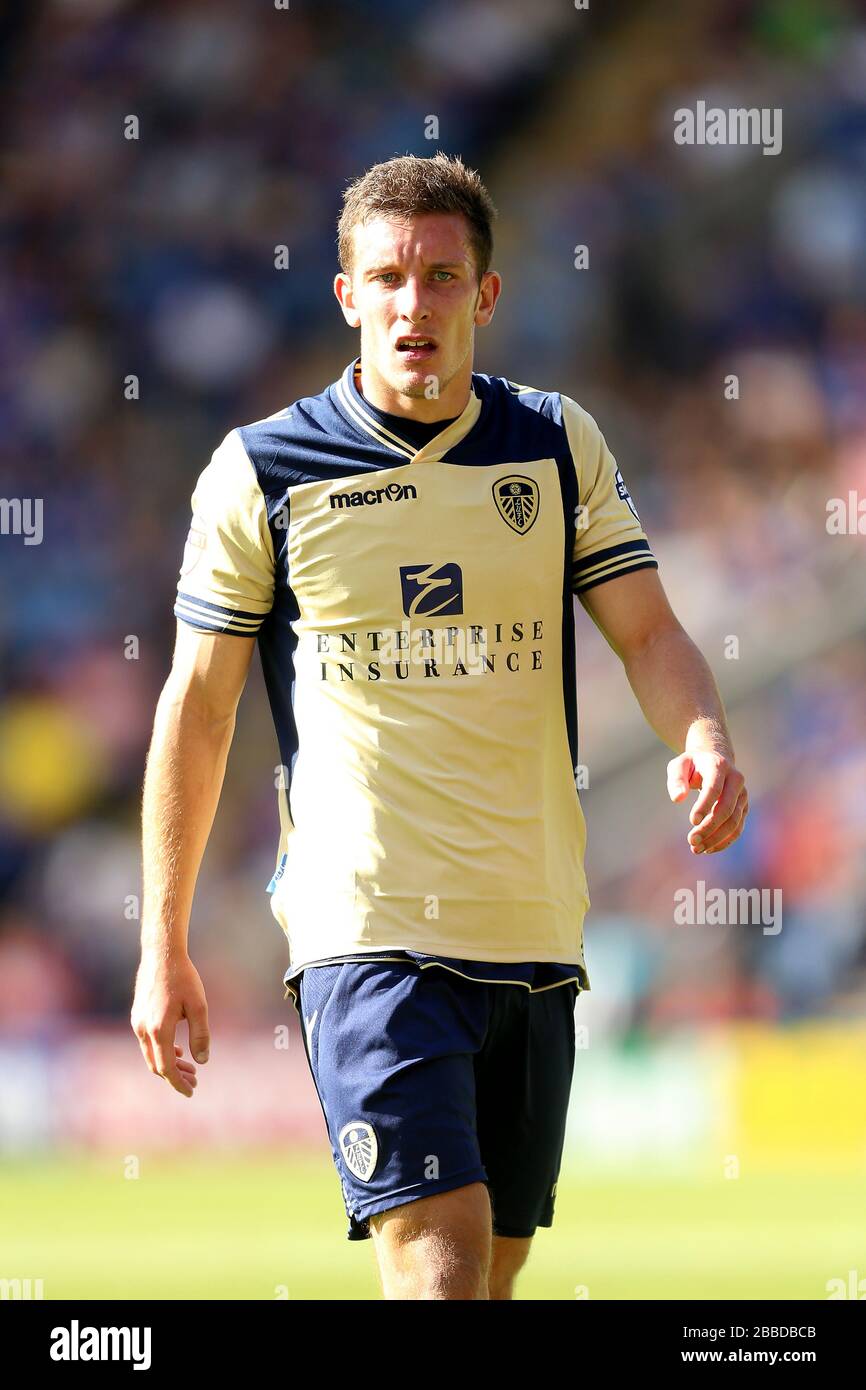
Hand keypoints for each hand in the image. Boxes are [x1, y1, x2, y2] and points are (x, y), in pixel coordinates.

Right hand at [131, 952, 209, 1098]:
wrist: (162, 954)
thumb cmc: (184, 978)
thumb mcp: (199, 1006)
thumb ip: (201, 1035)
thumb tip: (202, 1062)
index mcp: (159, 1030)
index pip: (166, 1068)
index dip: (178, 1083)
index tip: (190, 1092)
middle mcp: (143, 1029)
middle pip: (156, 1065)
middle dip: (175, 1076)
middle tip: (195, 1081)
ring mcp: (138, 1022)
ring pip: (151, 1054)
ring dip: (168, 1064)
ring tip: (189, 1068)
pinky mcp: (138, 1016)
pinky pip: (148, 1043)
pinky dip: (162, 1051)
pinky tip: (178, 1050)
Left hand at [667, 748, 747, 854]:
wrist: (714, 759)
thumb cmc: (692, 765)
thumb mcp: (679, 765)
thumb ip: (676, 779)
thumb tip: (677, 799)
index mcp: (719, 766)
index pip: (715, 789)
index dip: (705, 806)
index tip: (692, 822)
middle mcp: (736, 780)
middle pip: (727, 808)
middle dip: (709, 827)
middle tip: (691, 841)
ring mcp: (743, 795)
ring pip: (734, 822)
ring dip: (716, 838)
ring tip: (696, 849)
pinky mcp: (744, 808)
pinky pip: (738, 828)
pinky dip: (724, 841)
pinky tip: (708, 849)